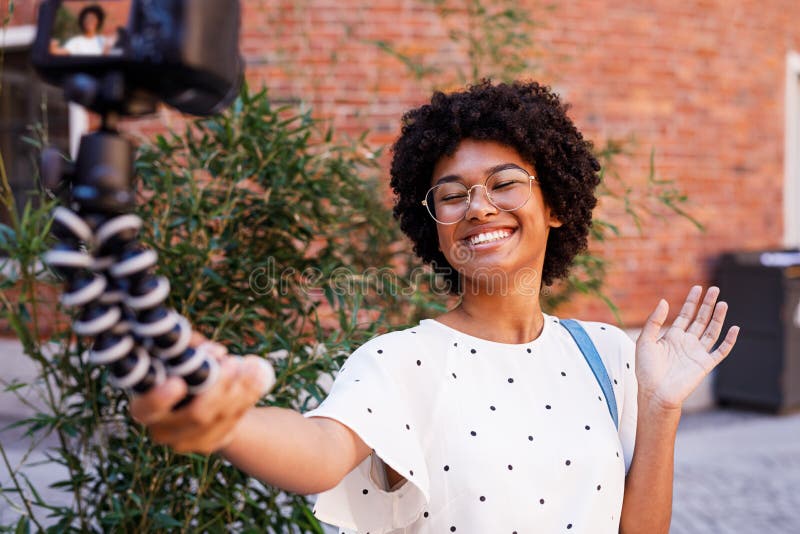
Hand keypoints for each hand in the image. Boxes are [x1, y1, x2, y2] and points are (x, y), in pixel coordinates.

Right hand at [129, 332, 274, 453]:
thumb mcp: (181, 356)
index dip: (161, 398)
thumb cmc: (183, 371)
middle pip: (196, 415)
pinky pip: (232, 423)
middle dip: (220, 388)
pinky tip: (258, 381)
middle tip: (233, 362)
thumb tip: (216, 352)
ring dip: (241, 391)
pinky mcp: (207, 445)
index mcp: (144, 406)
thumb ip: (192, 349)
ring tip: (253, 367)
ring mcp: (184, 442)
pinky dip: (248, 399)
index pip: (147, 407)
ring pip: (219, 419)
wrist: (198, 400)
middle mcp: (160, 430)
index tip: (179, 383)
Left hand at [636, 286, 739, 411]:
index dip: (692, 302)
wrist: (655, 392)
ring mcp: (697, 353)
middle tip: (715, 289)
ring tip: (723, 303)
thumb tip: (663, 301)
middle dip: (708, 304)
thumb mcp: (645, 340)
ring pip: (712, 331)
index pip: (685, 315)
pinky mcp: (705, 364)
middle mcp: (686, 342)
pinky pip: (721, 351)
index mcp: (672, 336)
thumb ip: (654, 321)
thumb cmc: (646, 369)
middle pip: (701, 319)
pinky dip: (729, 341)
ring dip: (718, 318)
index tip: (697, 288)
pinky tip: (735, 328)